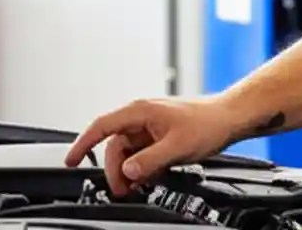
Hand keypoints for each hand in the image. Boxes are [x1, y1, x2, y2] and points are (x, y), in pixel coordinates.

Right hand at [63, 97, 239, 196]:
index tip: (71, 161)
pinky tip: (152, 178)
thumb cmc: (208, 122)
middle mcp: (142, 117)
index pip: (101, 127)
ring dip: (130, 172)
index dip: (83, 144)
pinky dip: (143, 168)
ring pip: (129, 153)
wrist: (230, 118)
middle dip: (116, 170)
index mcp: (140, 111)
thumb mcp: (176, 146)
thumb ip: (148, 161)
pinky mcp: (160, 136)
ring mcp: (151, 127)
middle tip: (123, 190)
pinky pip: (142, 154)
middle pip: (115, 146)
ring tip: (137, 188)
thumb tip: (126, 172)